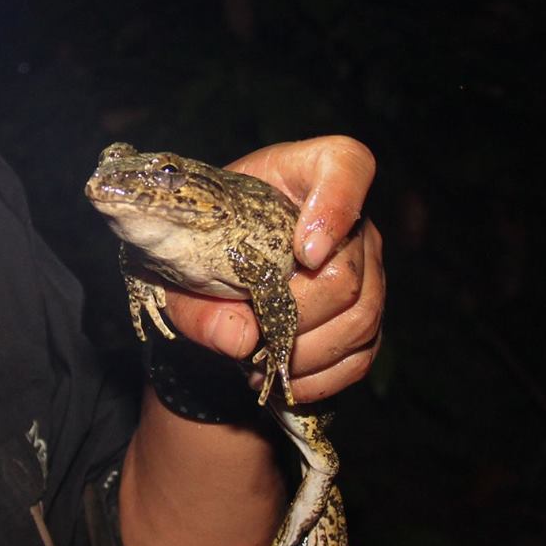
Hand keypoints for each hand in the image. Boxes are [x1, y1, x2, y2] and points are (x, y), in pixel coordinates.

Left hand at [159, 135, 384, 404]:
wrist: (212, 282)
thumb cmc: (199, 250)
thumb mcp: (178, 267)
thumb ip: (197, 302)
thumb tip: (241, 339)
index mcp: (302, 175)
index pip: (347, 164)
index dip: (336, 204)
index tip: (304, 250)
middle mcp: (348, 221)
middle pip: (348, 269)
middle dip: (296, 313)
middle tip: (254, 332)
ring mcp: (367, 270)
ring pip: (360, 317)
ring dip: (304, 352)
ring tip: (258, 363)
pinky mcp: (367, 316)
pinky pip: (360, 355)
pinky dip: (318, 379)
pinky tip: (281, 381)